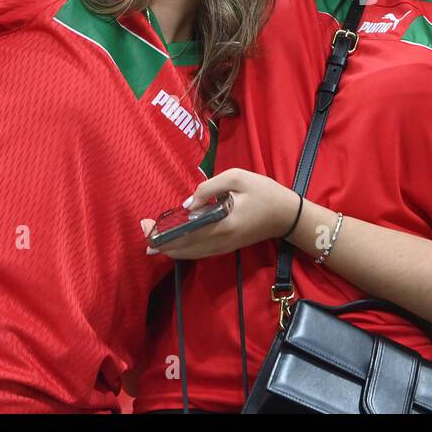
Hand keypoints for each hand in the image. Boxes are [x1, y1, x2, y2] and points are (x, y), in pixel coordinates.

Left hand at [140, 169, 299, 260]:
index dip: (163, 233)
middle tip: (144, 232)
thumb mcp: (238, 177)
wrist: (287, 215)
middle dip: (161, 243)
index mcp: (222, 225)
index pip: (185, 234)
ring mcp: (223, 248)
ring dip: (170, 248)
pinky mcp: (226, 248)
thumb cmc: (264, 192)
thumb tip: (188, 203)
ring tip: (152, 239)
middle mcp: (220, 241)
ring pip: (190, 254)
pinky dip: (184, 248)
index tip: (147, 226)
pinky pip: (199, 252)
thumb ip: (210, 187)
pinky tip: (174, 242)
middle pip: (183, 249)